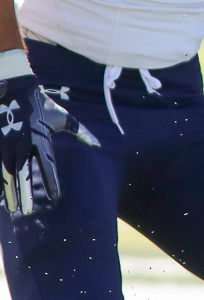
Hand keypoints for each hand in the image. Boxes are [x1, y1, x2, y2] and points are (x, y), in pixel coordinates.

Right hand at [0, 73, 98, 215]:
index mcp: (40, 139)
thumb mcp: (62, 117)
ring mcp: (5, 144)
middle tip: (28, 212)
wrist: (12, 87)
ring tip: (14, 209)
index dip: (52, 181)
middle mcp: (22, 144)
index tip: (56, 197)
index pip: (48, 165)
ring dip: (10, 192)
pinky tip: (0, 196)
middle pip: (24, 174)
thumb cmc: (41, 104)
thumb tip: (97, 145)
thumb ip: (80, 132)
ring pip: (6, 174)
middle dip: (26, 194)